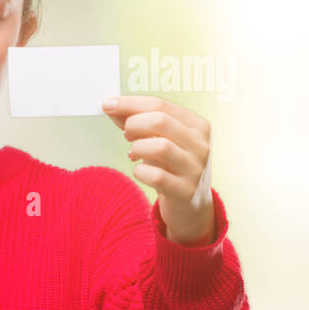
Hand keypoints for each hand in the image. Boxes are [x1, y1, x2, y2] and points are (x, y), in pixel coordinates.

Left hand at [102, 95, 214, 244]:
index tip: (108, 104)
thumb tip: (112, 106)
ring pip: (160, 147)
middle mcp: (200, 145)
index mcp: (197, 125)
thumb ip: (138, 122)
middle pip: (160, 121)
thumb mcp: (161, 140)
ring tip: (133, 153)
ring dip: (137, 147)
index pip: (161, 105)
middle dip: (133, 124)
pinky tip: (140, 171)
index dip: (130, 103)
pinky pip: (157, 176)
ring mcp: (195, 169)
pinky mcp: (185, 191)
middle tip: (126, 134)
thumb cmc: (172, 166)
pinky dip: (140, 171)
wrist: (191, 205)